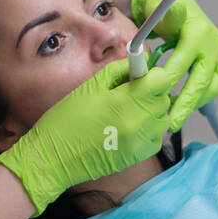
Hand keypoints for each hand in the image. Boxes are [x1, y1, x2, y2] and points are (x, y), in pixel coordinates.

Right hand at [0, 57, 175, 216]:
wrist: (54, 157)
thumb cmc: (66, 119)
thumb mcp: (90, 86)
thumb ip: (118, 71)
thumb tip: (139, 61)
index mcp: (124, 101)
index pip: (161, 81)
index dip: (153, 75)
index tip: (143, 76)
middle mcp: (136, 122)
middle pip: (163, 99)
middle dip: (152, 92)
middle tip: (133, 92)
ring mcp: (138, 143)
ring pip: (163, 119)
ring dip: (153, 112)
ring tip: (132, 110)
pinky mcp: (136, 157)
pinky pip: (157, 139)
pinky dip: (150, 131)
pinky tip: (133, 127)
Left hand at [131, 0, 217, 128]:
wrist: (169, 3)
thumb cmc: (158, 4)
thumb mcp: (156, 3)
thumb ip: (164, 13)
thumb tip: (177, 9)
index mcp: (198, 30)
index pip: (184, 61)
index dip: (168, 80)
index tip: (153, 96)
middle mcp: (213, 43)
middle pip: (203, 80)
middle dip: (185, 104)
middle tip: (170, 122)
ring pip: (210, 89)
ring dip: (192, 106)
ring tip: (172, 119)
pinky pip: (210, 88)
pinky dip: (196, 100)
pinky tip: (179, 108)